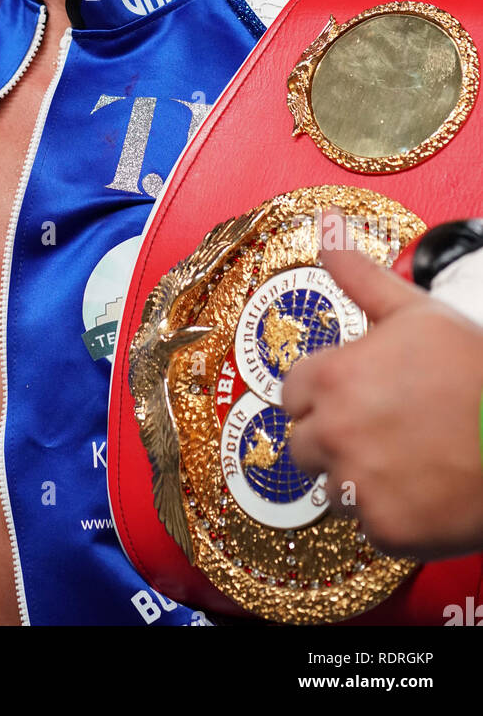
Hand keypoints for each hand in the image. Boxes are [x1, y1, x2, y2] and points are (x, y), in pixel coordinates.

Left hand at [283, 243, 482, 559]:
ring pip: (331, 487)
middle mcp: (334, 433)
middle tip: (384, 428)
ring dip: (357, 476)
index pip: (293, 394)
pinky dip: (388, 513)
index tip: (354, 395)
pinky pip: (365, 524)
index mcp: (333, 378)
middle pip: (304, 443)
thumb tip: (327, 228)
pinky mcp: (385, 529)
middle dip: (334, 436)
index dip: (323, 393)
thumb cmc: (474, 371)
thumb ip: (360, 274)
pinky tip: (421, 488)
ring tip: (405, 457)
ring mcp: (358, 485)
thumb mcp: (416, 312)